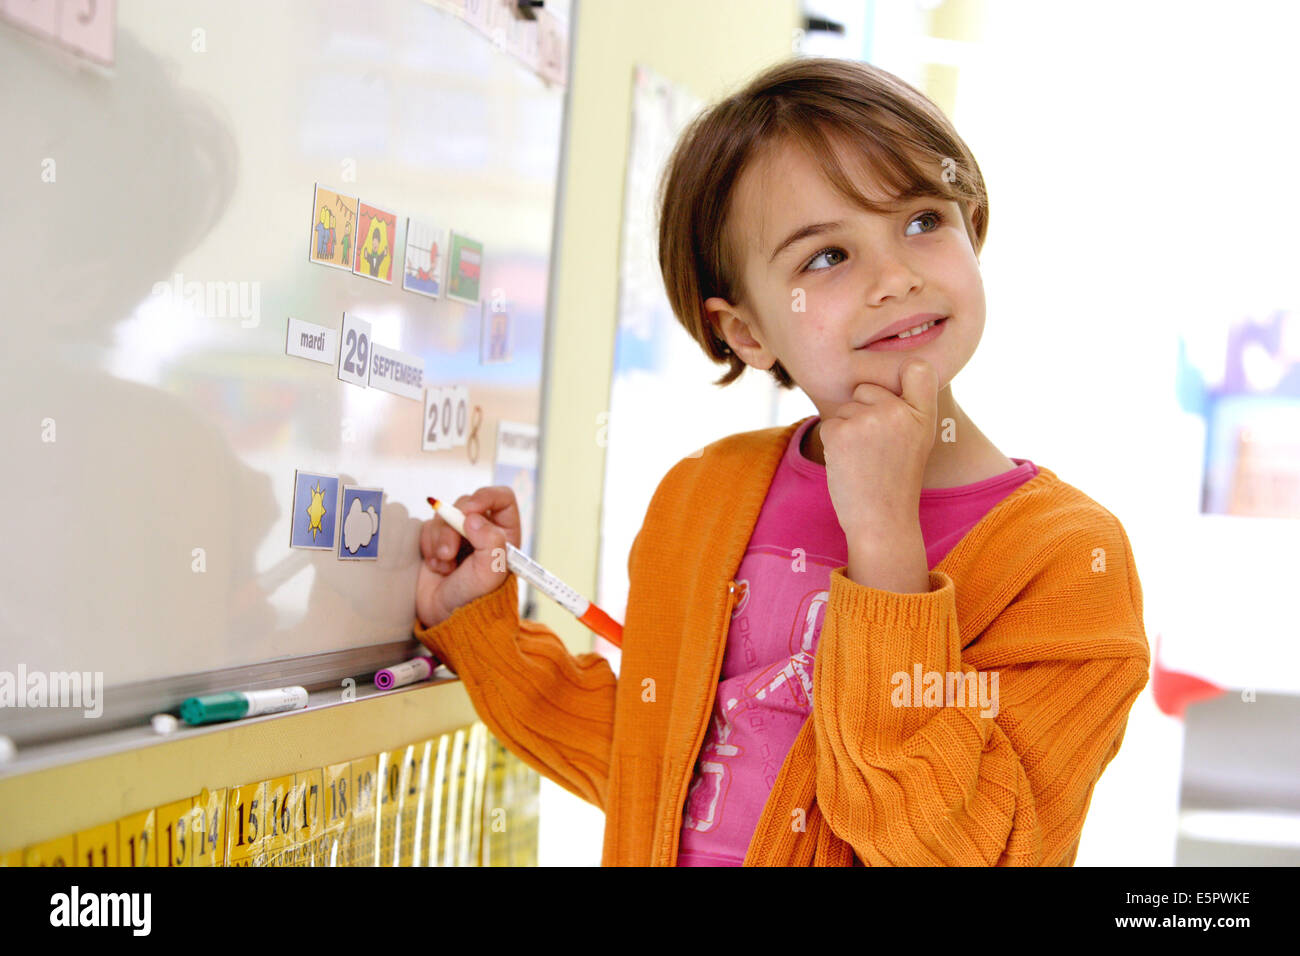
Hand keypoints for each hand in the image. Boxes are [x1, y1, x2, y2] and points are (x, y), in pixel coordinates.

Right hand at [416, 486, 521, 628]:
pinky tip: (436, 566)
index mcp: (505, 534)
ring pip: (445, 515)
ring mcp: (459, 535)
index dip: (485, 497)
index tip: (468, 511)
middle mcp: (483, 531)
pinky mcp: (437, 540)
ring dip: (440, 540)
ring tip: (444, 566)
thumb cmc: (473, 599)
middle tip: (449, 552)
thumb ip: (490, 541)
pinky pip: (428, 527)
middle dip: (453, 527)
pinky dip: (428, 546)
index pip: (502, 498)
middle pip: (467, 504)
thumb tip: (473, 517)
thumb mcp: (490, 572)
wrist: (444, 618)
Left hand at [821, 358, 939, 543]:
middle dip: (864, 412)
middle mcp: (898, 411)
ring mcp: (868, 420)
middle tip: (877, 450)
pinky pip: (829, 424)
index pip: (917, 368)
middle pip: (867, 389)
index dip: (904, 373)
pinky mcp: (840, 432)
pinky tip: (850, 464)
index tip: (898, 390)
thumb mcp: (918, 440)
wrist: (882, 520)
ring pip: (845, 408)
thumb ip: (909, 407)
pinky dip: (834, 443)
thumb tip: (880, 380)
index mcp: (923, 413)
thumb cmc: (896, 480)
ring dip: (849, 431)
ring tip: (865, 460)